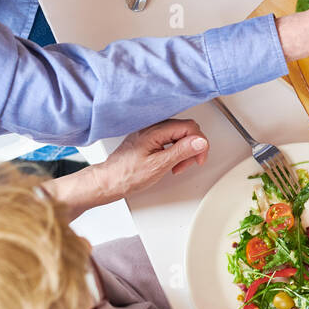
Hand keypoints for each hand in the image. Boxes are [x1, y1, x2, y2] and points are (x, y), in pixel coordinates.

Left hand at [44, 120, 208, 219]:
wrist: (108, 181)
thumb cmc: (127, 175)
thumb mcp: (158, 165)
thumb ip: (181, 151)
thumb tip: (200, 141)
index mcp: (155, 130)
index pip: (190, 127)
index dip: (199, 143)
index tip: (198, 158)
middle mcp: (153, 127)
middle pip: (186, 130)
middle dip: (192, 148)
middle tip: (186, 164)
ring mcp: (150, 133)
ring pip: (179, 135)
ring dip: (184, 151)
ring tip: (176, 166)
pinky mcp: (148, 140)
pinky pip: (169, 139)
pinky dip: (175, 151)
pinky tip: (170, 162)